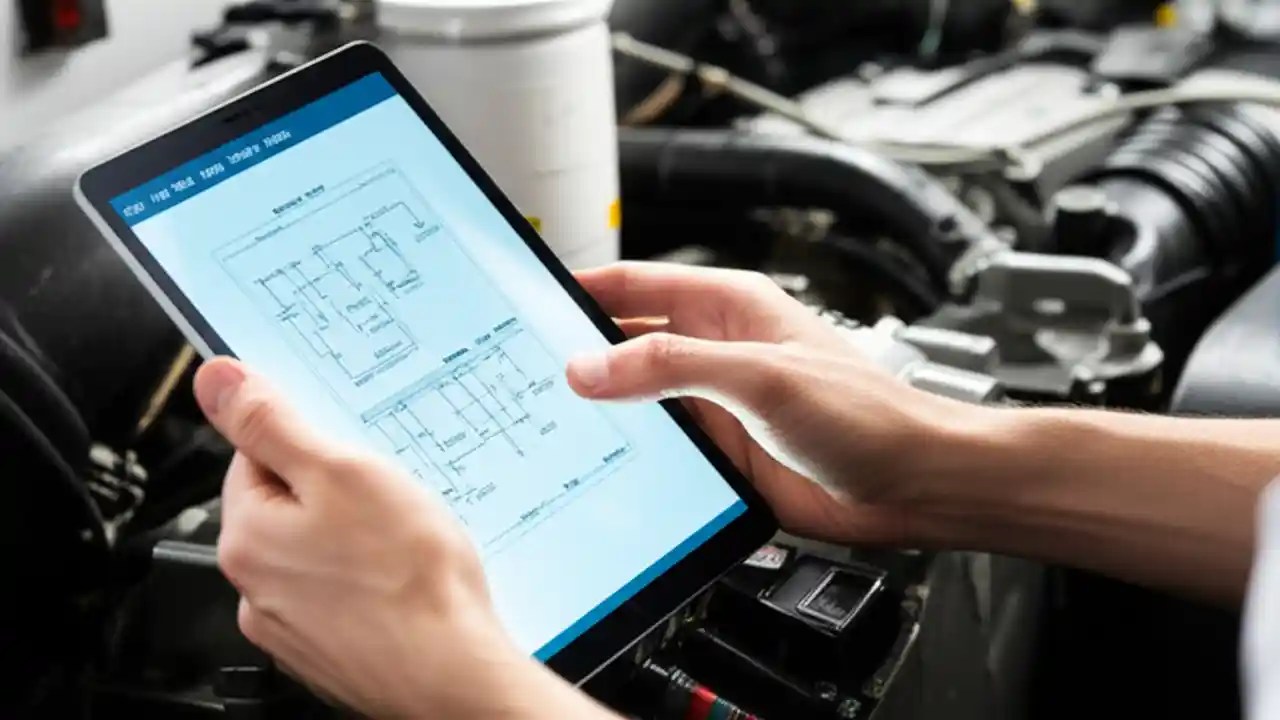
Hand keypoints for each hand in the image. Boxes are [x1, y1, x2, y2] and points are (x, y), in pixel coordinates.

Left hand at [194, 358, 615, 719]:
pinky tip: (404, 578)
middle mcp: (255, 589)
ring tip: (404, 540)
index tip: (349, 448)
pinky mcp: (330, 653)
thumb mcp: (344, 471)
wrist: (454, 673)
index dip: (309, 444)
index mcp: (247, 537)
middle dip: (336, 493)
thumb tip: (217, 379)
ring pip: (317, 553)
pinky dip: (368, 581)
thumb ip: (274, 424)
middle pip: (287, 507)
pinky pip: (341, 595)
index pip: (255, 458)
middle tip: (388, 494)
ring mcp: (292, 628)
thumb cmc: (408, 579)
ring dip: (353, 539)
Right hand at [566, 262, 983, 545]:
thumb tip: (592, 364)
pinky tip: (595, 458)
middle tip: (521, 365)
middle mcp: (717, 350)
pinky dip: (624, 446)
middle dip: (578, 351)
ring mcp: (716, 402)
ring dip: (600, 403)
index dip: (579, 289)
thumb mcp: (761, 377)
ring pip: (636, 394)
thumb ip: (672, 367)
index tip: (528, 300)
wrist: (910, 485)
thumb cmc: (867, 414)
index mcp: (729, 307)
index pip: (634, 284)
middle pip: (626, 341)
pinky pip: (656, 441)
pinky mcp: (720, 450)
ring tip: (543, 413)